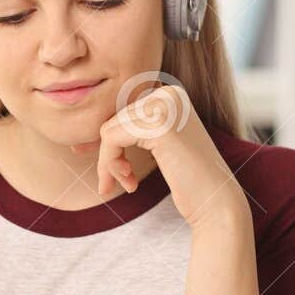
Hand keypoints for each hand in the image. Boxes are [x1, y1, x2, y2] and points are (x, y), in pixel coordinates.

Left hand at [78, 81, 248, 232]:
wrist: (216, 202)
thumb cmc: (187, 179)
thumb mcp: (156, 146)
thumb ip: (128, 133)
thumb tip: (78, 140)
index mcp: (170, 92)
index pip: (122, 111)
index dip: (110, 142)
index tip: (112, 170)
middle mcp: (168, 91)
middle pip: (113, 119)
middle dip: (110, 156)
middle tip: (123, 182)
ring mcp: (164, 105)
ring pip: (107, 130)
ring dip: (109, 163)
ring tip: (127, 183)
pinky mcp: (158, 125)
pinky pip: (111, 140)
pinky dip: (111, 164)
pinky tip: (131, 183)